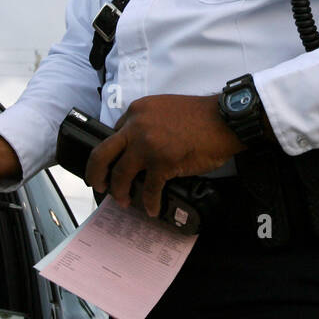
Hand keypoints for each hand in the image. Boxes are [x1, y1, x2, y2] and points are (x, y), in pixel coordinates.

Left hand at [84, 94, 242, 216]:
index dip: (112, 153)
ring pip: (121, 174)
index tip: (110, 164)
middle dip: (95, 173)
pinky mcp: (162, 163)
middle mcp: (136, 127)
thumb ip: (147, 122)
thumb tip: (139, 145)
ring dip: (119, 191)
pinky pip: (149, 188)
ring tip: (123, 201)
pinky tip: (152, 209)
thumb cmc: (200, 115)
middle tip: (98, 185)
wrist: (223, 120)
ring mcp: (147, 146)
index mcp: (136, 111)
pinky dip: (150, 202)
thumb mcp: (164, 109)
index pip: (113, 134)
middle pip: (102, 154)